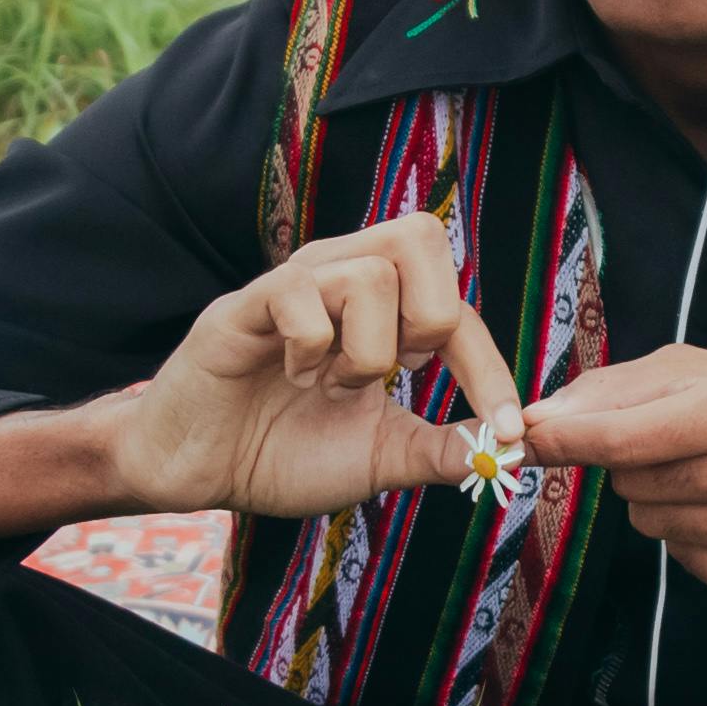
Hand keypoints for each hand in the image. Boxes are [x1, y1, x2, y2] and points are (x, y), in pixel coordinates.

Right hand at [0, 215, 528, 545]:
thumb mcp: (378, 458)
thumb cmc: (281, 451)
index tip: (508, 431)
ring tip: (327, 385)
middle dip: (429, 320)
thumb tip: (507, 451)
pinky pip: (301, 297)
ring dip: (364, 351)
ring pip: (370, 275)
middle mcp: (340, 277)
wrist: (198, 471)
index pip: (458, 306)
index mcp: (381, 307)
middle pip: (421, 234)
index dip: (490, 368)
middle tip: (396, 374)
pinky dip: (310, 350)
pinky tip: (289, 375)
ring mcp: (292, 286)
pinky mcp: (245, 306)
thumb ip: (440, 450)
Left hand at [521, 350, 706, 601]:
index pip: (627, 434)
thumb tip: (547, 416)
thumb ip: (631, 385)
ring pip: (646, 522)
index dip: (567, 437)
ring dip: (663, 497)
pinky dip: (691, 534)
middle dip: (635, 458)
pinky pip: (679, 557)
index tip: (527, 433)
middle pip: (629, 480)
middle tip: (689, 441)